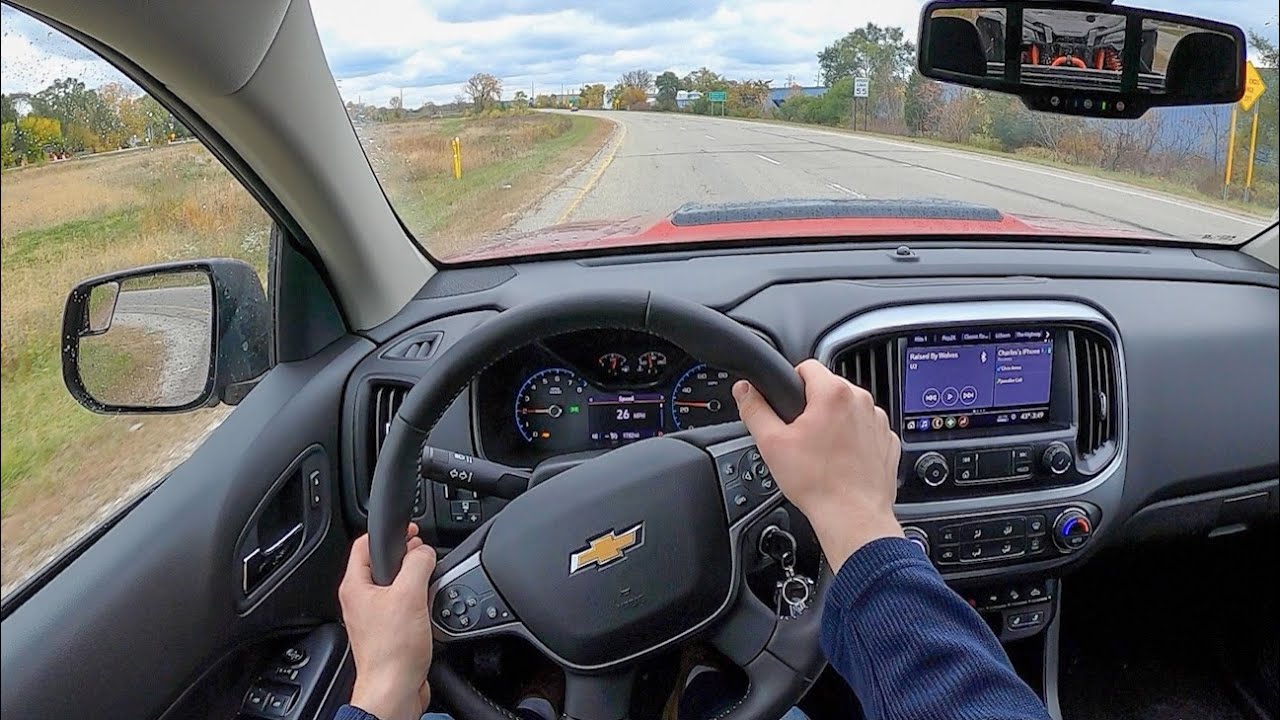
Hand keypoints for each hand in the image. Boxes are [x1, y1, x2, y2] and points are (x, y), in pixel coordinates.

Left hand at [339, 523, 437, 719]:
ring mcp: (374, 617)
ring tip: (428, 581)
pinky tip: (429, 606)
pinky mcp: (389, 631)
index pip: (364, 545)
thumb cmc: (392, 651)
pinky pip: (403, 606)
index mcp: (356, 587)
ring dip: (414, 580)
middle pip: (383, 564)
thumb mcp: (410, 595)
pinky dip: (417, 600)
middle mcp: (361, 600)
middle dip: (407, 556)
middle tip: (424, 555)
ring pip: (395, 586)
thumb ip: (418, 564)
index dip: (390, 534)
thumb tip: (425, 551)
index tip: (411, 531)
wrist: (394, 690)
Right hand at [733, 360, 902, 571]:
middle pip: (829, 388)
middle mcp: (862, 401)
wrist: (853, 517)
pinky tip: (840, 461)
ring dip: (834, 422)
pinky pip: (866, 430)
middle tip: (800, 436)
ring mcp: (879, 422)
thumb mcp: (772, 443)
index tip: (786, 405)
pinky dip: (854, 440)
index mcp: (834, 393)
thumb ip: (755, 410)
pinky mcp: (888, 442)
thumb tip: (744, 390)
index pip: (807, 366)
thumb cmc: (817, 483)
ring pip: (849, 410)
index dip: (790, 382)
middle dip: (812, 406)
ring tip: (821, 452)